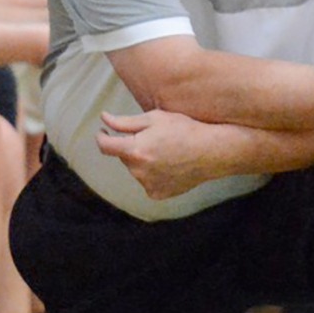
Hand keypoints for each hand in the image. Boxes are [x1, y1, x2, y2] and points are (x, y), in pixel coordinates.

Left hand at [95, 108, 226, 199]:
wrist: (212, 151)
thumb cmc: (184, 129)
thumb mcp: (154, 118)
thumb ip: (124, 122)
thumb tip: (104, 119)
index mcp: (135, 151)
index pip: (105, 146)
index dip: (101, 136)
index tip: (104, 131)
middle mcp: (139, 172)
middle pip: (124, 156)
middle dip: (131, 146)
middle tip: (154, 137)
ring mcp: (148, 185)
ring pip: (135, 169)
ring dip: (143, 160)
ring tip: (166, 150)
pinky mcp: (158, 194)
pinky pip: (147, 181)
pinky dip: (153, 173)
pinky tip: (170, 164)